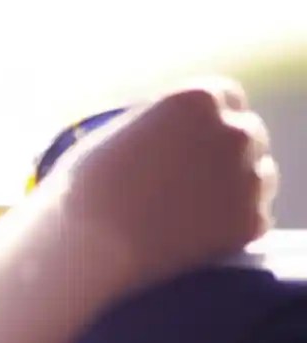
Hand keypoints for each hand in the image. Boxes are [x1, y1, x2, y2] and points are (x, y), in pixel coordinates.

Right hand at [49, 78, 276, 290]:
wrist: (89, 246)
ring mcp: (248, 178)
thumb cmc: (86, 190)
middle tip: (190, 180)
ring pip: (257, 177)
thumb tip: (176, 135)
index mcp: (196, 99)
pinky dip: (229, 226)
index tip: (193, 141)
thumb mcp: (119, 133)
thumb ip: (160, 125)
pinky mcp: (251, 222)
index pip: (226, 97)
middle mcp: (233, 131)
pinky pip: (251, 218)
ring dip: (233, 188)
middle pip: (247, 135)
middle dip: (225, 153)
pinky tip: (191, 234)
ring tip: (185, 210)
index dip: (209, 120)